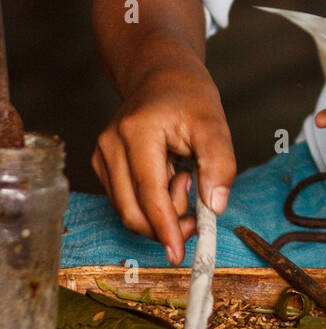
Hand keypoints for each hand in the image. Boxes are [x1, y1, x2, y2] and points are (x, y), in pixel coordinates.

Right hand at [91, 64, 235, 264]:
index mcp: (137, 131)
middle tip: (199, 215)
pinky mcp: (102, 163)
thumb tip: (215, 206)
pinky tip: (168, 178)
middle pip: (132, 210)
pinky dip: (150, 203)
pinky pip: (125, 201)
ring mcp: (102, 154)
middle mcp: (111, 144)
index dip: (166, 228)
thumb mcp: (214, 122)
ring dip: (160, 212)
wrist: (161, 73)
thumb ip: (219, 164)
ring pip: (127, 210)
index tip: (179, 254)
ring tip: (185, 180)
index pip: (149, 193)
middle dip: (166, 225)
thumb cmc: (188, 95)